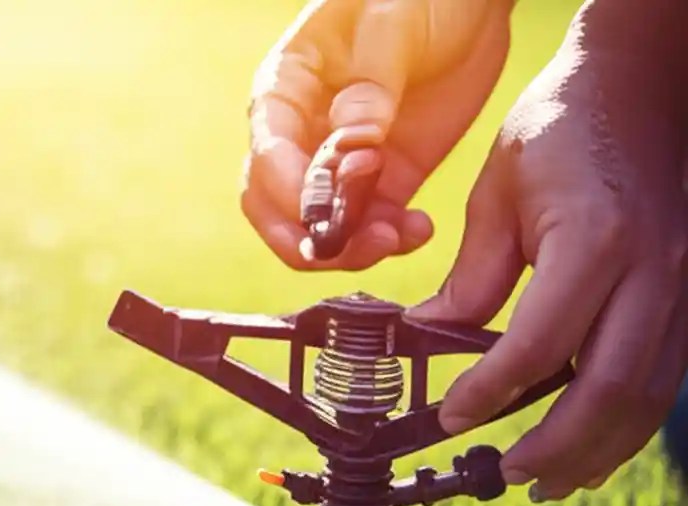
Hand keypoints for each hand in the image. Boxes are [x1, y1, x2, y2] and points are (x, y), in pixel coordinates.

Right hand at [242, 0, 513, 269]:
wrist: (472, 1)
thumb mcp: (393, 27)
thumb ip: (370, 88)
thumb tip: (351, 146)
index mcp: (284, 91)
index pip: (266, 156)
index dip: (289, 193)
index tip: (325, 211)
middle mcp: (302, 134)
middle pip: (273, 207)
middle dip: (305, 239)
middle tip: (354, 246)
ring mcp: (341, 162)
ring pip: (318, 228)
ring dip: (350, 248)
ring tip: (399, 235)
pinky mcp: (383, 179)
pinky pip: (370, 226)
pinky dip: (388, 241)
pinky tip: (420, 229)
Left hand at [408, 46, 687, 501]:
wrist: (644, 86)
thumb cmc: (564, 128)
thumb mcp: (497, 193)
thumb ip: (470, 276)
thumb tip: (427, 339)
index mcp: (597, 240)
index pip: (542, 345)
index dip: (491, 392)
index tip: (451, 416)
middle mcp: (655, 272)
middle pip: (609, 390)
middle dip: (555, 447)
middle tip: (507, 474)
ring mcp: (683, 287)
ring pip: (647, 396)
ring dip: (597, 449)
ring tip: (548, 480)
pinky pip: (664, 377)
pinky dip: (626, 421)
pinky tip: (592, 446)